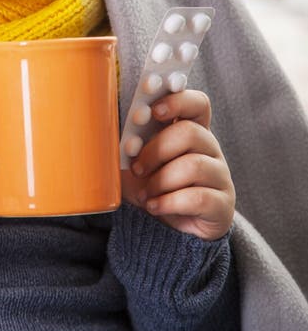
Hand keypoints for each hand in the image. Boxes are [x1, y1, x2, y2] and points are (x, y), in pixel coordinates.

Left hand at [120, 89, 234, 240]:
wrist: (167, 230)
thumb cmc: (151, 185)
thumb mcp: (136, 160)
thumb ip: (130, 139)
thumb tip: (109, 121)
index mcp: (191, 130)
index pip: (197, 103)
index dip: (178, 101)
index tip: (153, 110)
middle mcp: (210, 149)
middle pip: (190, 132)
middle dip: (156, 149)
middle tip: (136, 168)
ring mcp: (219, 176)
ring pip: (194, 166)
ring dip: (160, 180)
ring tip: (145, 194)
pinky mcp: (222, 205)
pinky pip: (198, 198)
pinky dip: (169, 202)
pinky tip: (155, 206)